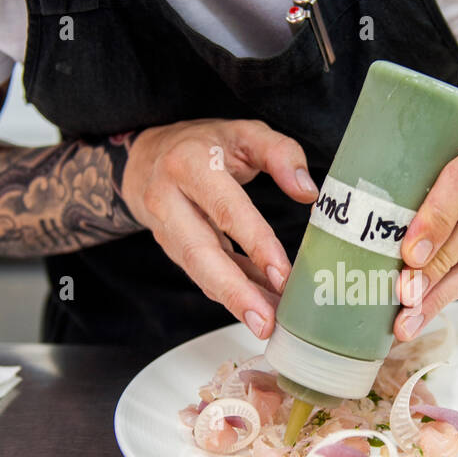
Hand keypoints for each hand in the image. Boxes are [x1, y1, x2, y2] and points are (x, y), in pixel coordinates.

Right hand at [122, 118, 317, 338]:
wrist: (150, 156)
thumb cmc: (207, 144)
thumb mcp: (246, 133)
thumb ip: (281, 153)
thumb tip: (308, 190)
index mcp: (190, 164)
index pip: (226, 209)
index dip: (255, 243)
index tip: (283, 275)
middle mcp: (168, 198)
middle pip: (199, 253)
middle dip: (234, 292)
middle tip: (266, 323)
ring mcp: (164, 228)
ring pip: (199, 272)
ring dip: (236, 300)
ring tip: (270, 323)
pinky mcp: (171, 249)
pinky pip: (203, 275)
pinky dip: (233, 293)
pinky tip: (262, 306)